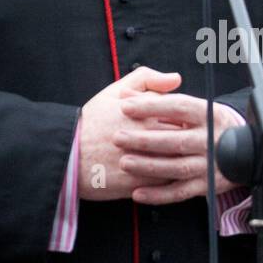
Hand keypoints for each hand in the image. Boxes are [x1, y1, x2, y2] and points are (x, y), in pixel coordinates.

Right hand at [78, 67, 184, 200]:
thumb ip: (147, 80)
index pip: (181, 115)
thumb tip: (176, 79)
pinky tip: (172, 174)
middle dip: (190, 140)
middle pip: (182, 139)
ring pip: (176, 162)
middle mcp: (146, 138)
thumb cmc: (91, 122)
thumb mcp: (114, 92)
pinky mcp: (136, 183)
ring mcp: (142, 162)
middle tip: (195, 142)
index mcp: (145, 114)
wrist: (67, 153)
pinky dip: (171, 179)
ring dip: (183, 160)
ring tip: (186, 158)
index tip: (189, 122)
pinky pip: (164, 183)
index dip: (188, 119)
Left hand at [112, 76, 243, 205]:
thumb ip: (159, 97)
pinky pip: (180, 193)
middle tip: (118, 137)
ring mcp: (209, 165)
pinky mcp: (205, 186)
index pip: (178, 107)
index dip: (151, 106)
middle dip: (145, 139)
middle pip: (176, 140)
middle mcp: (210, 140)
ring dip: (149, 167)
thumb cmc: (207, 125)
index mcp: (207, 114)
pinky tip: (138, 193)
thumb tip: (126, 94)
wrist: (245, 151)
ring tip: (125, 163)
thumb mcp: (192, 105)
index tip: (125, 106)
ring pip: (177, 168)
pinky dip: (158, 195)